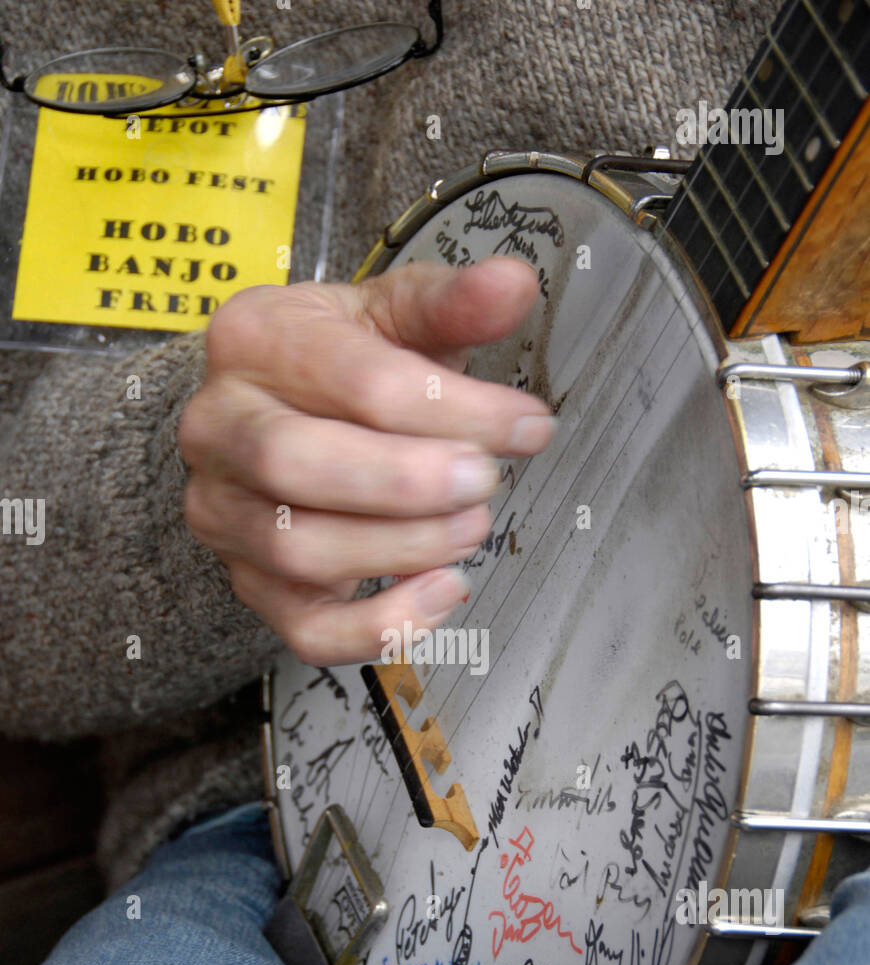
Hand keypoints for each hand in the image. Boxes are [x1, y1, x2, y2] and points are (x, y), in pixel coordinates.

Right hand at [179, 255, 554, 665]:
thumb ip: (453, 303)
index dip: (454, 407)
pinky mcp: (249, 583)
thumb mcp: (394, 313)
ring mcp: (224, 512)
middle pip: (295, 464)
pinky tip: (442, 591)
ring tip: (471, 527)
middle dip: (407, 482)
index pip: (354, 378)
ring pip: (298, 549)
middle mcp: (219, 426)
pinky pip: (306, 630)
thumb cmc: (342, 361)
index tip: (527, 424)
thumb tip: (513, 284)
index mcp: (253, 338)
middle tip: (484, 480)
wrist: (280, 410)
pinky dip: (382, 625)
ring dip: (402, 547)